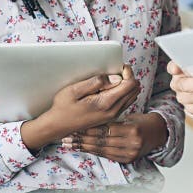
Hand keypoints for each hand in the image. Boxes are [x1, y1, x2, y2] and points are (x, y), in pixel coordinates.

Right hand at [22, 65, 139, 150]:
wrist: (58, 126)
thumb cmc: (63, 107)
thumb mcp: (74, 90)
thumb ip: (95, 82)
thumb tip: (113, 77)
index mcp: (106, 103)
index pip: (130, 85)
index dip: (128, 72)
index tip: (119, 66)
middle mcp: (113, 111)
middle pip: (134, 90)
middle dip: (129, 77)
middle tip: (117, 70)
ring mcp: (113, 115)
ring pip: (132, 96)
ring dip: (127, 84)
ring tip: (113, 78)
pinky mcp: (111, 116)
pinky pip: (126, 102)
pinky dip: (124, 92)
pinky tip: (111, 88)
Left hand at [63, 113, 167, 163]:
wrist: (157, 133)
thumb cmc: (141, 120)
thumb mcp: (129, 115)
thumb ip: (114, 118)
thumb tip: (93, 117)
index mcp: (132, 129)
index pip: (105, 130)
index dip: (88, 129)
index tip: (74, 127)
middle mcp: (132, 143)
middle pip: (101, 141)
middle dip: (82, 140)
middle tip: (66, 137)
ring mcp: (130, 154)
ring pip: (102, 150)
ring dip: (84, 147)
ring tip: (70, 144)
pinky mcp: (127, 160)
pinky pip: (107, 155)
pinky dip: (94, 151)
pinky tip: (83, 148)